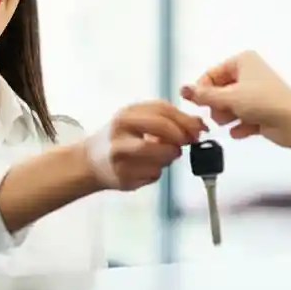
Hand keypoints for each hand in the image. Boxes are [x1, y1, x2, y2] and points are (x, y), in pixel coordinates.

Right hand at [83, 101, 206, 190]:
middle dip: (180, 137)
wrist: (90, 161)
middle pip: (162, 129)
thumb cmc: (120, 137)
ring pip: (161, 156)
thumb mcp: (137, 119)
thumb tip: (200, 124)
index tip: (198, 129)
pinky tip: (147, 167)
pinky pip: (154, 175)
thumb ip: (166, 118)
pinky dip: (158, 171)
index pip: (163, 110)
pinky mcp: (123, 179)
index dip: (185, 120)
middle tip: (185, 143)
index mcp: (125, 115)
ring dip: (170, 156)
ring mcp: (120, 157)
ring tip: (163, 155)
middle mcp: (120, 133)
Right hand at [180, 51, 290, 156]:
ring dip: (228, 117)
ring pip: (230, 106)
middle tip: (221, 114)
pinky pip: (242, 119)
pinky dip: (240, 126)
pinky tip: (242, 130)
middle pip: (220, 91)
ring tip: (233, 122)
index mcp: (242, 61)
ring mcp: (256, 93)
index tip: (199, 104)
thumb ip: (204, 96)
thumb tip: (183, 89)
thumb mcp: (228, 97)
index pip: (211, 74)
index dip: (203, 90)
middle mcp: (249, 74)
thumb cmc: (263, 102)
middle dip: (217, 106)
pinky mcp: (262, 111)